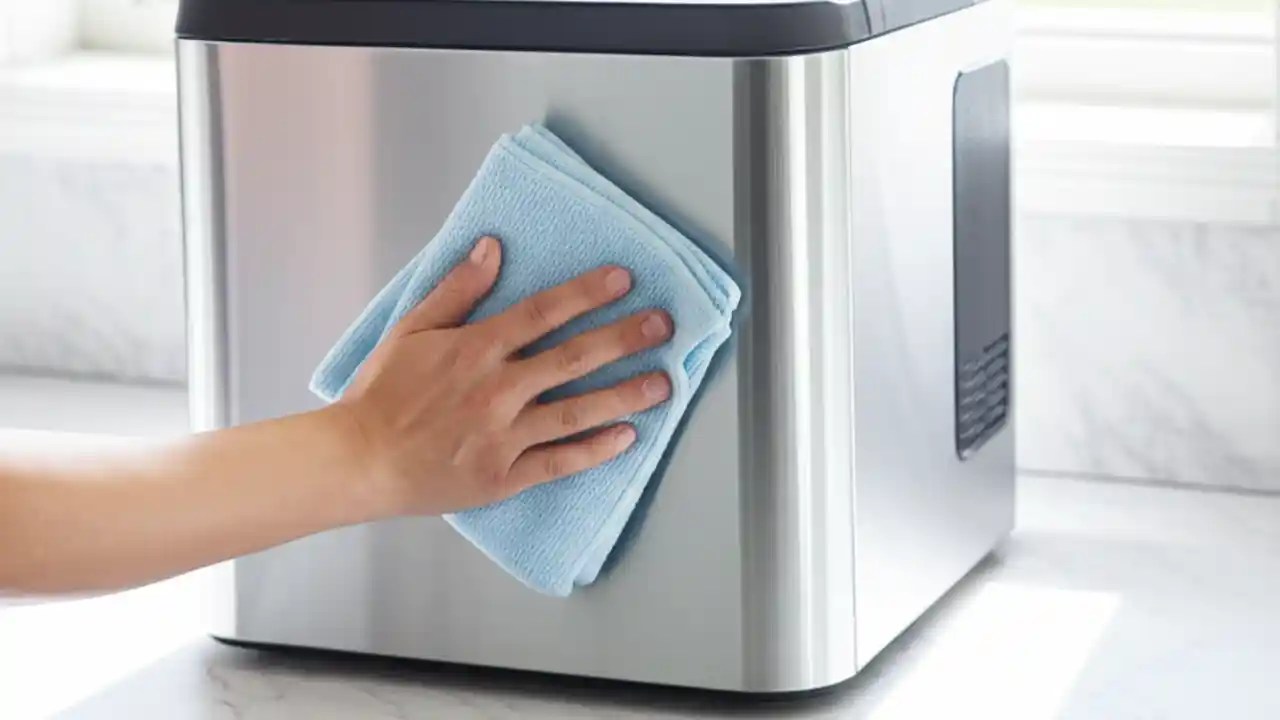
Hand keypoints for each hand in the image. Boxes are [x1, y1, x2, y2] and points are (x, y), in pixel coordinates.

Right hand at [336, 236, 673, 515]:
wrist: (359, 460)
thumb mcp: (410, 331)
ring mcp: (504, 435)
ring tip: (663, 383)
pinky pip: (559, 461)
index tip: (623, 280)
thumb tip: (491, 248)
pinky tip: (628, 437)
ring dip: (624, 395)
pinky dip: (595, 450)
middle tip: (663, 327)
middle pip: (573, 359)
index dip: (585, 294)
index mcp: (476, 350)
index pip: (542, 313)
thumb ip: (456, 291)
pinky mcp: (505, 475)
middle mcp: (497, 390)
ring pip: (577, 411)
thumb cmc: (381, 395)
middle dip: (624, 339)